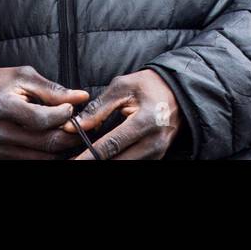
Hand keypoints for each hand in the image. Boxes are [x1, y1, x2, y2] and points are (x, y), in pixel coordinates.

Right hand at [0, 65, 88, 159]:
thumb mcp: (23, 77)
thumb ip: (53, 89)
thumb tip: (81, 97)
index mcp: (4, 107)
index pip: (42, 120)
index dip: (64, 114)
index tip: (71, 107)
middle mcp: (1, 133)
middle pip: (46, 142)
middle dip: (70, 134)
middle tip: (81, 124)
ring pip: (43, 156)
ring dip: (62, 146)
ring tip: (69, 132)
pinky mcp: (0, 158)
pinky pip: (33, 161)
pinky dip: (48, 153)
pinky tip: (53, 139)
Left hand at [65, 69, 181, 159]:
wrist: (179, 91)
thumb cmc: (149, 86)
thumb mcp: (123, 88)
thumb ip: (98, 108)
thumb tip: (74, 126)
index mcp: (145, 121)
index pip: (110, 145)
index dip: (87, 156)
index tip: (71, 161)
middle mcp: (154, 142)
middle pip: (117, 162)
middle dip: (93, 161)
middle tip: (74, 160)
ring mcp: (158, 152)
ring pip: (124, 165)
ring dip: (105, 161)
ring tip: (86, 157)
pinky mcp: (157, 157)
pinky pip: (133, 163)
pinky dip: (118, 159)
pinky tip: (104, 155)